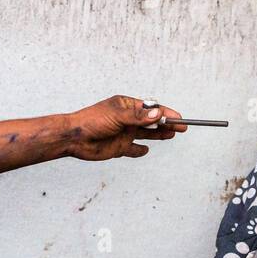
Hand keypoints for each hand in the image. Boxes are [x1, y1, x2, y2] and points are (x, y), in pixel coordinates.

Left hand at [63, 96, 187, 160]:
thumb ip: (138, 117)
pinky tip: (145, 150)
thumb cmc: (92, 121)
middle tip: (182, 127)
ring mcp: (124, 133)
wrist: (74, 138)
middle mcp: (127, 119)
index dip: (165, 113)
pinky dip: (140, 150)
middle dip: (166, 124)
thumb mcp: (117, 116)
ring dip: (159, 135)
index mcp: (127, 106)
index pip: (151, 109)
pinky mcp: (119, 147)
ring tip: (172, 135)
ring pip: (146, 134)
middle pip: (152, 121)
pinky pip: (133, 149)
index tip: (178, 118)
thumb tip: (158, 114)